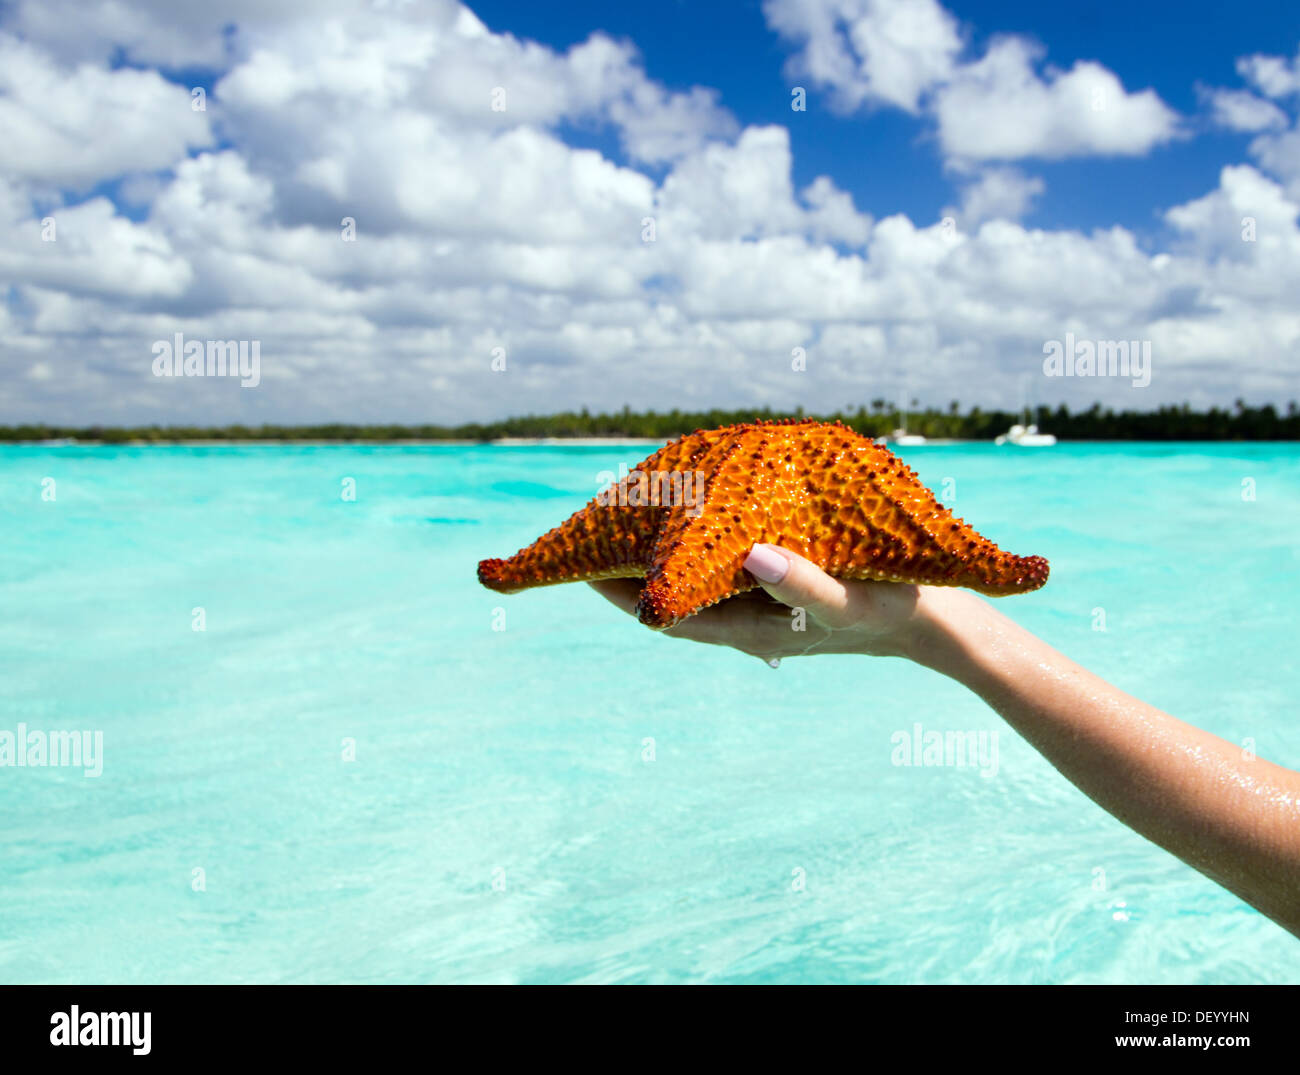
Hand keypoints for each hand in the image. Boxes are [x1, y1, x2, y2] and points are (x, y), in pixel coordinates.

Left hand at [588, 543, 929, 663]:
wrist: (936, 620)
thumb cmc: (893, 611)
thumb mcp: (849, 599)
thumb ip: (801, 584)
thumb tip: (747, 555)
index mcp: (750, 629)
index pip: (666, 615)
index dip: (618, 594)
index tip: (577, 565)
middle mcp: (746, 618)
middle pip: (672, 594)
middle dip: (631, 566)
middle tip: (596, 521)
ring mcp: (762, 603)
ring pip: (695, 577)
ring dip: (664, 550)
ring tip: (632, 509)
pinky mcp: (780, 585)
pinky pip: (726, 563)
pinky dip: (703, 540)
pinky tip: (697, 509)